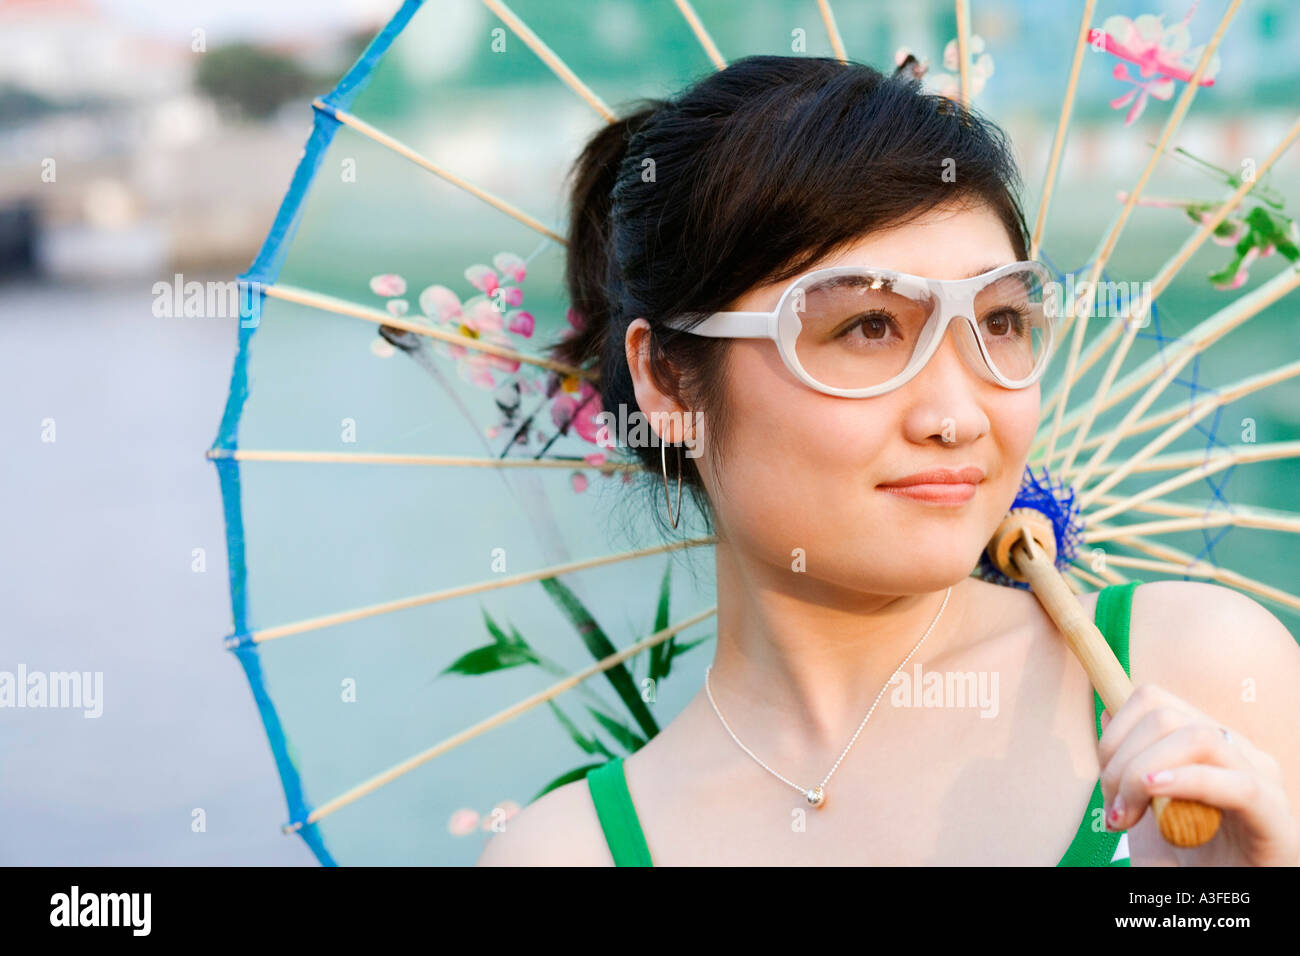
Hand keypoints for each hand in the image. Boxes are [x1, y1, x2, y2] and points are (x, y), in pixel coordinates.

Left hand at [1098, 683, 1299, 865]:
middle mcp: (1237, 753)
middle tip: (1114, 811)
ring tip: (1129, 817)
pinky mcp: (1277, 818)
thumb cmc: (1186, 861)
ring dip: (1144, 773)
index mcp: (1207, 745)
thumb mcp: (1147, 807)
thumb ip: (1130, 761)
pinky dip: (1190, 783)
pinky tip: (1158, 793)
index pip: (1153, 701)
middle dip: (1121, 759)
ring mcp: (1261, 780)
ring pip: (1198, 738)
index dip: (1115, 733)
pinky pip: (1240, 785)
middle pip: (1165, 716)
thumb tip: (1108, 709)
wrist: (1221, 906)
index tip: (1105, 785)